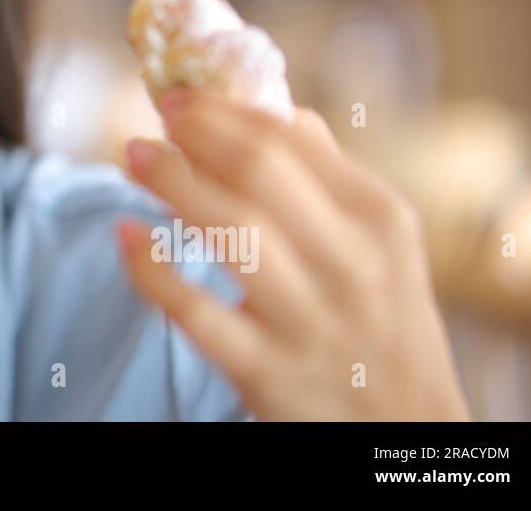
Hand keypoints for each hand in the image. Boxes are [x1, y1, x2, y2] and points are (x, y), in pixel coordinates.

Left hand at [117, 88, 470, 420]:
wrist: (405, 434)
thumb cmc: (383, 324)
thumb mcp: (387, 249)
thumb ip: (335, 180)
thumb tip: (287, 113)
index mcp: (380, 219)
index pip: (290, 141)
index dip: (224, 110)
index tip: (181, 96)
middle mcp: (351, 264)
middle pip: (258, 173)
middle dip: (196, 134)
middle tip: (155, 115)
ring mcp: (309, 320)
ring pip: (230, 231)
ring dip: (171, 182)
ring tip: (132, 156)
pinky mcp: (267, 372)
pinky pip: (196, 310)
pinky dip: (151, 268)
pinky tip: (125, 235)